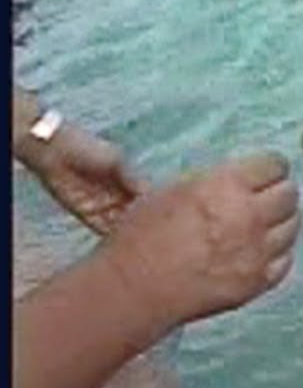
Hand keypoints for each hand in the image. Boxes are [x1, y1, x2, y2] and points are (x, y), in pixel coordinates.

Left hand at [21, 120, 147, 234]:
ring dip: (128, 231)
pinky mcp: (86, 214)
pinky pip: (102, 228)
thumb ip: (133, 179)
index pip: (147, 198)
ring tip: (139, 238)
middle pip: (135, 214)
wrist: (53, 151)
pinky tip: (121, 238)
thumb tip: (153, 195)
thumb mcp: (116, 161)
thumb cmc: (87, 148)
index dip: (155, 207)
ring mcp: (102, 206)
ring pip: (121, 223)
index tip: (164, 217)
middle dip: (143, 222)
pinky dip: (111, 234)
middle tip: (154, 232)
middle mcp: (117, 195)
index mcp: (128, 181)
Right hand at [99, 152, 301, 331]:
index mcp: (226, 186)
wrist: (135, 289)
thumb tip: (242, 178)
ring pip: (293, 226)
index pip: (274, 164)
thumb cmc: (142, 238)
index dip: (271, 166)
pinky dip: (278, 252)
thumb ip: (215, 181)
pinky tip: (262, 250)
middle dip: (280, 191)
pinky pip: (286, 259)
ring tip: (265, 223)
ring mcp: (258, 251)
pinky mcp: (258, 280)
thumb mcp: (174, 190)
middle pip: (290, 194)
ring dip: (282, 221)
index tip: (268, 170)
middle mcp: (249, 216)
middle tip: (268, 196)